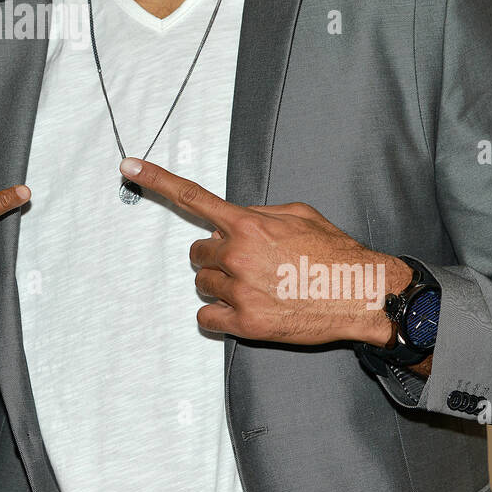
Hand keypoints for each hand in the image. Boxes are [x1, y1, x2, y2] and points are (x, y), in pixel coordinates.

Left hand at [120, 157, 405, 346]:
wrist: (362, 295)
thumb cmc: (334, 253)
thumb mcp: (298, 215)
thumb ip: (259, 214)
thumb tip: (237, 219)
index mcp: (247, 224)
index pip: (191, 197)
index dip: (156, 179)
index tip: (128, 166)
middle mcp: (237, 254)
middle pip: (197, 254)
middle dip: (216, 258)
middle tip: (249, 265)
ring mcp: (239, 291)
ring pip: (203, 285)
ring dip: (222, 286)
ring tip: (260, 288)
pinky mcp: (245, 324)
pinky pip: (207, 318)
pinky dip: (220, 316)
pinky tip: (248, 310)